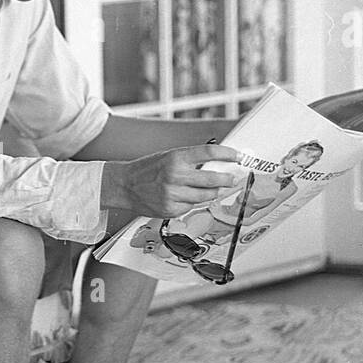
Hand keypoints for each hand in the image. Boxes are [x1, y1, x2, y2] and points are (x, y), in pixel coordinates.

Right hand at [105, 143, 242, 219]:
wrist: (124, 185)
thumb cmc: (147, 169)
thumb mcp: (168, 156)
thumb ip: (191, 160)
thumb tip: (217, 164)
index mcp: (176, 157)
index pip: (209, 153)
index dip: (228, 154)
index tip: (238, 156)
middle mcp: (175, 176)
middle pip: (213, 179)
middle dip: (227, 179)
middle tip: (231, 178)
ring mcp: (173, 194)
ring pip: (206, 196)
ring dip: (213, 193)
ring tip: (213, 189)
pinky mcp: (171, 209)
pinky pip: (192, 207)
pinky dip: (193, 202)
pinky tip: (186, 197)